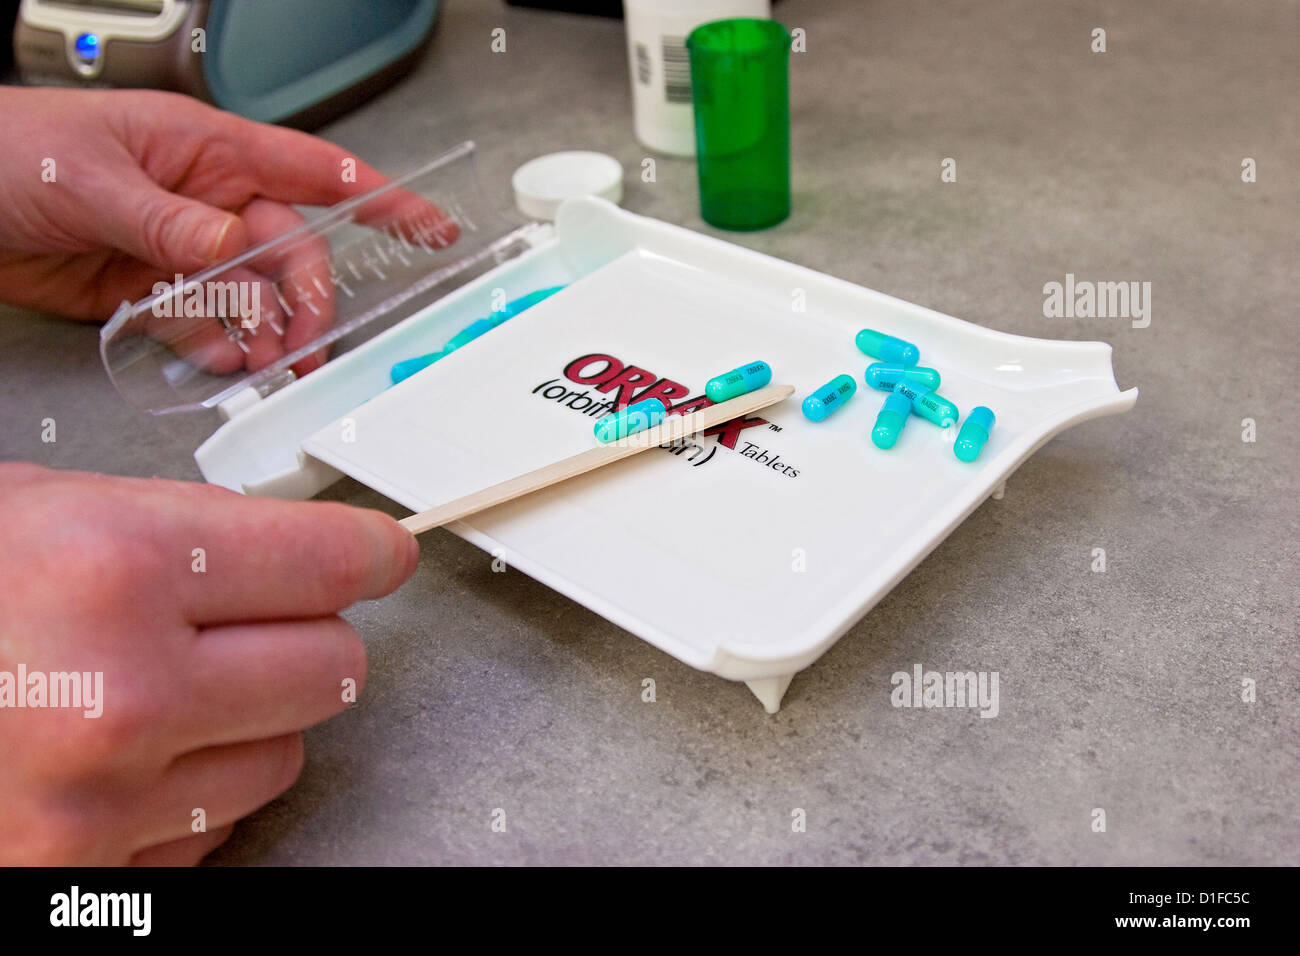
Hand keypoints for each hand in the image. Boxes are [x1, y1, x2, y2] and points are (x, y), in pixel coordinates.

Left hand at [0, 87, 454, 375]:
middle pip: (288, 255)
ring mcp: (179, 250)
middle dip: (302, 301)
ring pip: (252, 300)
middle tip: (298, 343)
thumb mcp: (87, 175)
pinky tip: (216, 362)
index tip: (430, 228)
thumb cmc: (0, 147)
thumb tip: (232, 248)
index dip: (380, 198)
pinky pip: (205, 326)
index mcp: (202, 149)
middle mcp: (203, 200)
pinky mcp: (149, 293)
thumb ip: (168, 220)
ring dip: (263, 336)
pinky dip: (217, 350)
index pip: (313, 171)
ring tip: (260, 365)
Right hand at [0, 463, 418, 864]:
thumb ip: (173, 530)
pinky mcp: (81, 882)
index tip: (381, 553)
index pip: (328, 561)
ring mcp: (101, 804)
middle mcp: (120, 692)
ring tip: (163, 693)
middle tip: (258, 622)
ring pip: (284, 756)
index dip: (366, 552)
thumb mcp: (33, 513)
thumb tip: (288, 548)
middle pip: (333, 667)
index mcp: (112, 568)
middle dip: (307, 636)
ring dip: (248, 721)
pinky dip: (187, 795)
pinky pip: (212, 833)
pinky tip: (122, 758)